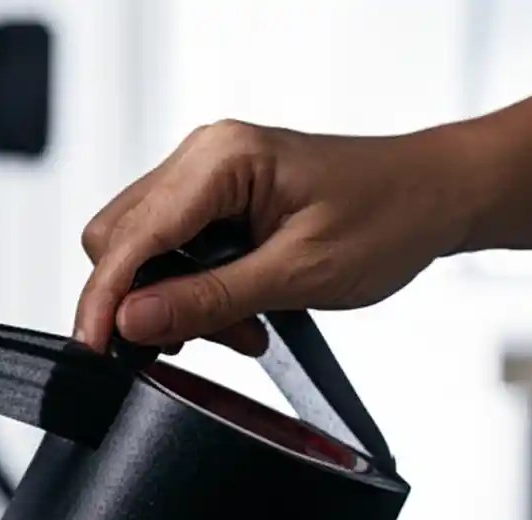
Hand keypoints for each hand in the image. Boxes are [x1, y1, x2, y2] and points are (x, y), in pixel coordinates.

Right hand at [72, 119, 487, 355]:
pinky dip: (192, 291)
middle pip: (119, 240)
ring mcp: (205, 175)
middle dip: (143, 303)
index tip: (96, 349)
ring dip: (174, 303)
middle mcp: (203, 157)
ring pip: (141, 250)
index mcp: (222, 159)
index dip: (105, 300)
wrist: (436, 197)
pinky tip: (235, 315)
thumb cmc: (389, 217)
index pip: (131, 237)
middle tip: (188, 347)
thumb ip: (208, 300)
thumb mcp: (298, 274)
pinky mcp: (214, 197)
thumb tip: (133, 321)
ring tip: (238, 330)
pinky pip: (172, 250)